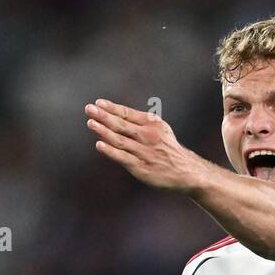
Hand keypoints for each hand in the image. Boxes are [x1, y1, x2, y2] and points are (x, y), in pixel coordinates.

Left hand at [84, 98, 204, 192]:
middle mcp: (148, 135)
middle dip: (103, 116)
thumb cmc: (168, 150)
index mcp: (152, 123)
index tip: (98, 103)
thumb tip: (118, 115)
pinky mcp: (141, 167)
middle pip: (121, 124)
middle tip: (89, 109)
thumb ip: (141, 123)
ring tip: (90, 123)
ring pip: (120, 139)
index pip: (127, 113)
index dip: (112, 108)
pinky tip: (99, 144)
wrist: (186, 172)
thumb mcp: (161, 129)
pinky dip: (110, 151)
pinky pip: (123, 157)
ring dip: (104, 130)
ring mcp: (144, 152)